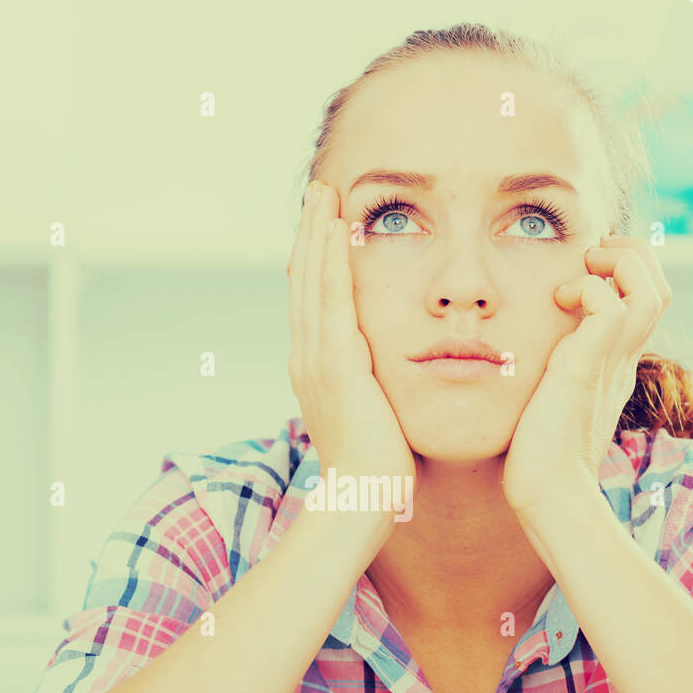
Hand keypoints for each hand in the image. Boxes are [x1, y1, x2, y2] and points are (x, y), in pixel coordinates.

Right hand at [287, 181, 418, 523]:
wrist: (362, 500)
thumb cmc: (379, 469)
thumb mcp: (374, 418)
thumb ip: (375, 390)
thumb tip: (387, 381)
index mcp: (317, 370)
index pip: (314, 302)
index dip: (317, 261)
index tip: (325, 226)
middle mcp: (308, 358)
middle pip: (305, 281)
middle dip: (311, 235)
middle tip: (318, 192)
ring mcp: (316, 359)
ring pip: (313, 281)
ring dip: (317, 234)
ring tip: (323, 194)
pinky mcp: (334, 363)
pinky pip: (332, 299)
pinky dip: (332, 261)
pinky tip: (337, 229)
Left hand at [501, 234, 670, 521]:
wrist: (548, 492)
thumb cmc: (536, 458)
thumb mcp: (547, 401)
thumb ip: (547, 375)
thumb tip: (519, 357)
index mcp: (615, 366)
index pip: (644, 303)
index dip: (623, 273)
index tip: (583, 269)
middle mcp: (623, 360)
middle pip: (659, 287)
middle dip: (630, 255)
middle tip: (588, 256)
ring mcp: (613, 362)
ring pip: (650, 288)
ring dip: (618, 262)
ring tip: (582, 268)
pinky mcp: (590, 366)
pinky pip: (610, 304)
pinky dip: (586, 286)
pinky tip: (556, 300)